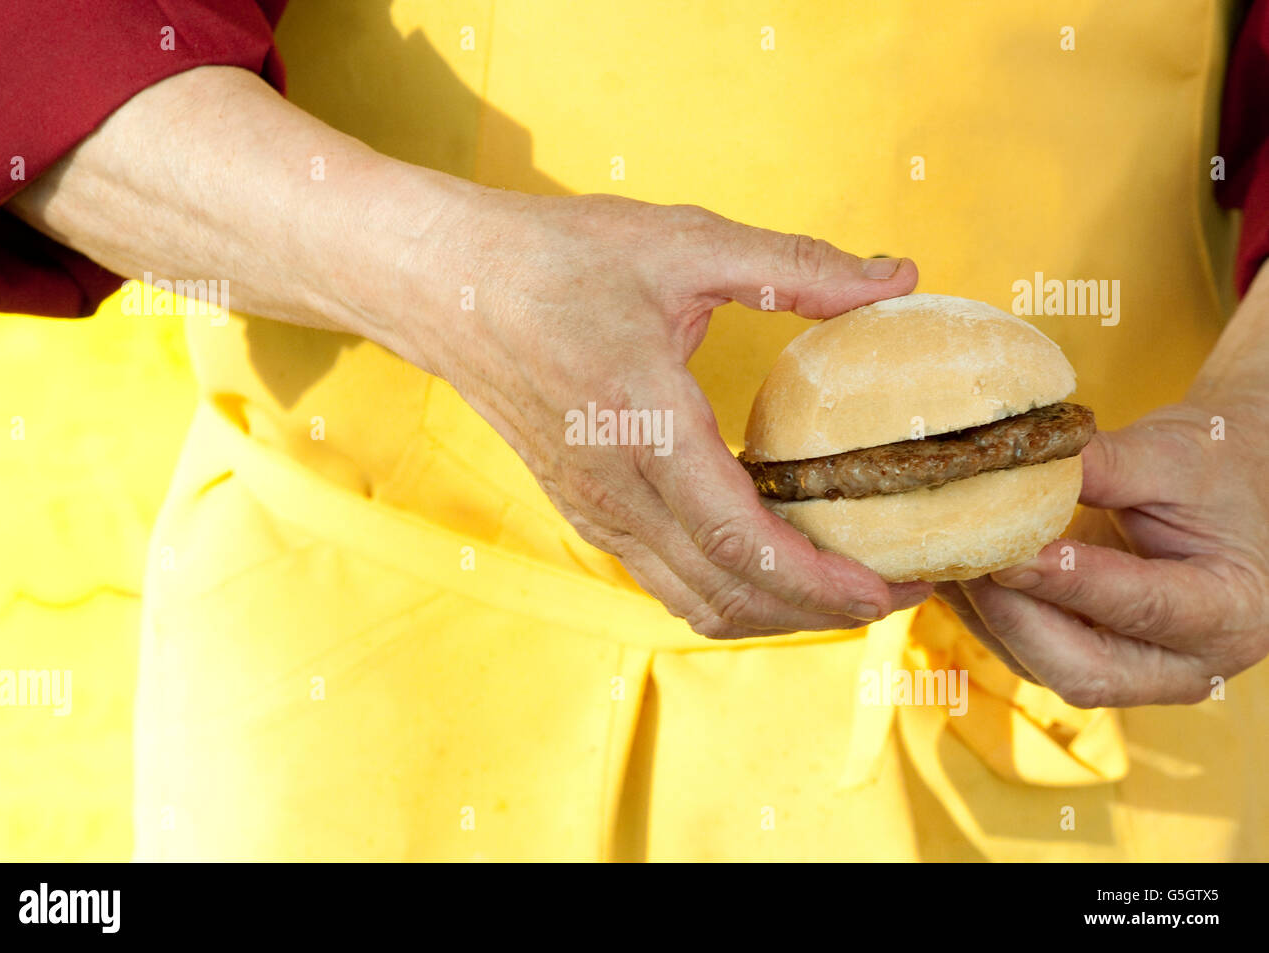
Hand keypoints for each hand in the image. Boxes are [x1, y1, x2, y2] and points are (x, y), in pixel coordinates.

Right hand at [413, 191, 932, 636]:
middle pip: (727, 592)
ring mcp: (594, 510)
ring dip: (775, 610)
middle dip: (818, 610)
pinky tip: (770, 556)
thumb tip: (896, 277)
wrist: (449, 288)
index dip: (820, 578)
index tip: (889, 584)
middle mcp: (615, 489)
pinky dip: (730, 589)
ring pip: (695, 600)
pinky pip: (666, 579)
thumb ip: (794, 267)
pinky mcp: (584, 512)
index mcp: (643, 423)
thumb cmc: (558, 260)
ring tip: (842, 583)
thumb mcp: (682, 243)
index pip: (740, 539)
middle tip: (893, 588)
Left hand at [936, 401, 1268, 706]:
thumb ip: (1103, 464)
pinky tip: (949, 570)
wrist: (1224, 489)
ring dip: (986, 616)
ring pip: (1042, 667)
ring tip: (940, 561)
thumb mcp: (1170, 455)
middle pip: (1083, 669)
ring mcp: (1131, 676)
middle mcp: (1184, 666)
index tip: (1012, 555)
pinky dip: (981, 614)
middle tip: (963, 560)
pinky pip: (1022, 653)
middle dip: (1014, 615)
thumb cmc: (1208, 470)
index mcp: (1230, 614)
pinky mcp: (1084, 663)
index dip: (1072, 584)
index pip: (1143, 608)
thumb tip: (1015, 463)